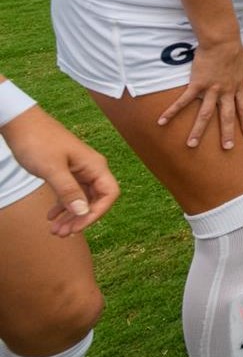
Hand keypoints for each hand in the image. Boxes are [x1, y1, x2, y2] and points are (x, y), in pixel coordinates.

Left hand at [3, 108, 118, 234]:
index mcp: (95, 166)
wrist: (20, 123)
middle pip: (95, 199)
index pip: (108, 195)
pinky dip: (62, 205)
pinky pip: (71, 192)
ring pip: (82, 198)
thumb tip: (82, 211)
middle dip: (80, 218)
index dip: (96, 213)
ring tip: (55, 230)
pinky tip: (51, 215)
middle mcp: (92, 168)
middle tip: (62, 233)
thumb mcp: (52, 169)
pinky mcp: (67, 170)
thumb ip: (68, 191)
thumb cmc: (38, 141)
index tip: (77, 226)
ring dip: (70, 215)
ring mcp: (79, 169)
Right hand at [157, 36, 242, 149]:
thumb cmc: (234, 48)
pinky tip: (162, 121)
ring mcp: (212, 89)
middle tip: (227, 148)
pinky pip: (184, 101)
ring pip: (205, 115)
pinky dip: (172, 112)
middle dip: (227, 134)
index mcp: (239, 87)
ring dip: (198, 131)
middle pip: (227, 116)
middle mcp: (226, 92)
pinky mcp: (197, 84)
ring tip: (191, 145)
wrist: (222, 41)